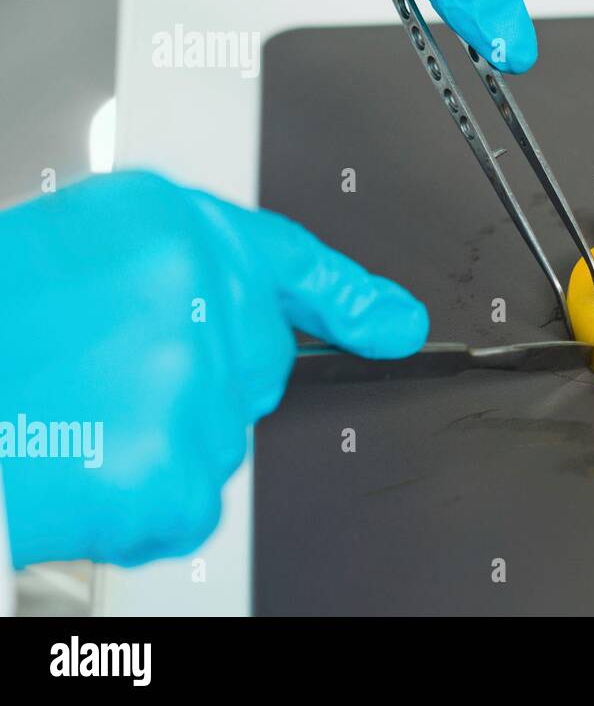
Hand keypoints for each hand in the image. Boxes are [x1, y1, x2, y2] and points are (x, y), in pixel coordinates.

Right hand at [0, 171, 427, 566]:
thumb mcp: (63, 255)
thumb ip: (162, 275)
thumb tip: (245, 314)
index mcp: (164, 225)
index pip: (286, 259)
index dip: (348, 296)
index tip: (395, 324)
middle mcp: (196, 292)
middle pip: (252, 364)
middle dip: (196, 380)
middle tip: (95, 382)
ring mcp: (193, 387)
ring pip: (216, 436)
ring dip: (155, 440)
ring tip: (63, 418)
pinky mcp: (174, 474)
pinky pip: (187, 502)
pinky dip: (137, 504)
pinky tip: (72, 471)